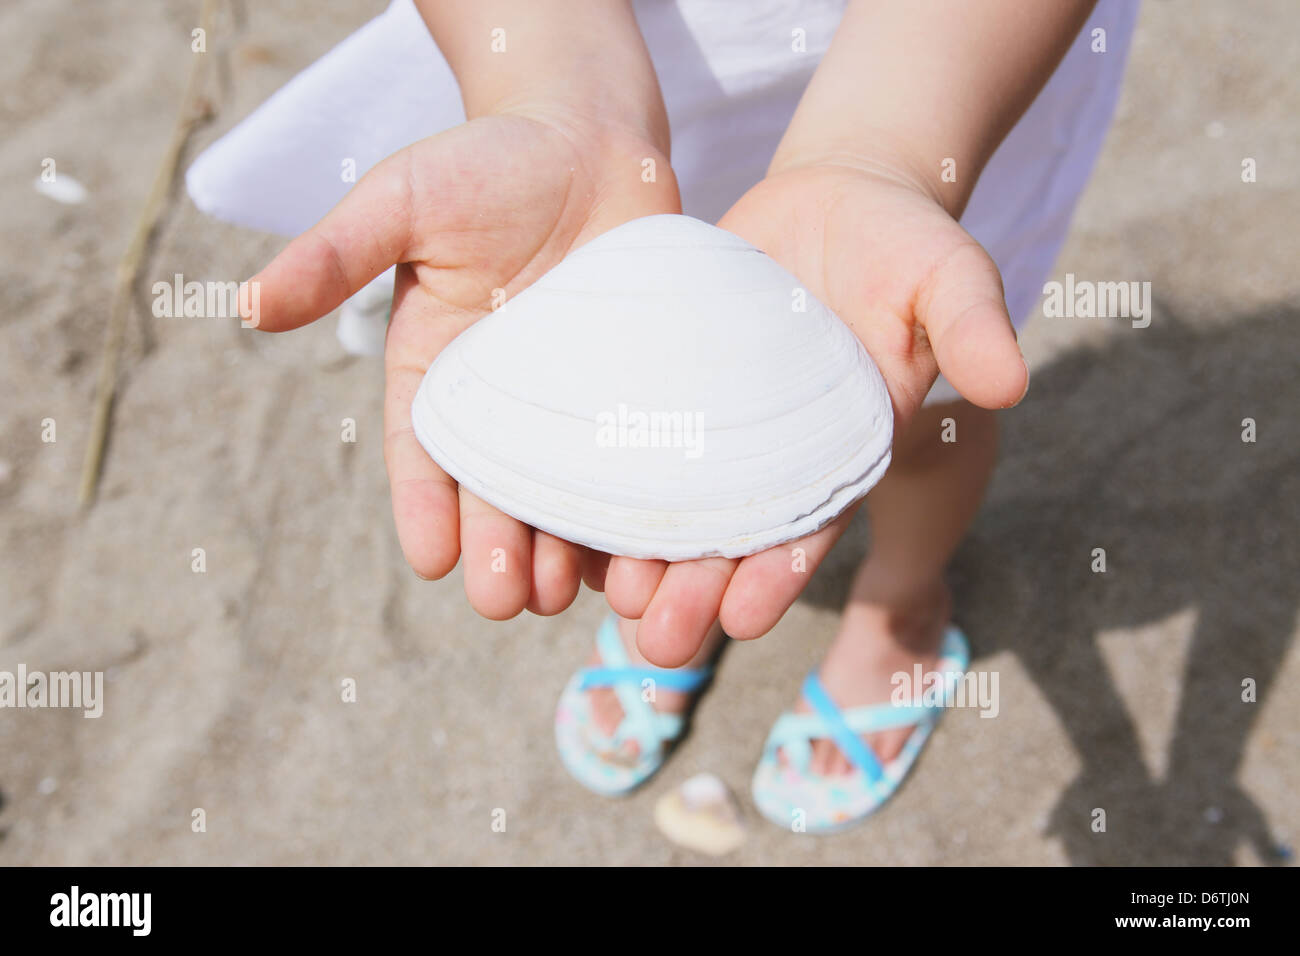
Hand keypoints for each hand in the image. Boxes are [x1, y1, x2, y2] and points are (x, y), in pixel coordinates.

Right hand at [246, 110, 679, 617]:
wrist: (589, 135)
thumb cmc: (486, 160)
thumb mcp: (402, 201)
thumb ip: (335, 253)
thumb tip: (249, 303)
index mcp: (437, 371)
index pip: (424, 454)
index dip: (425, 507)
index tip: (435, 559)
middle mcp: (504, 402)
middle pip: (496, 492)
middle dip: (499, 550)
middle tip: (506, 600)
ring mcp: (571, 403)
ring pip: (564, 492)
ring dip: (565, 549)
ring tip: (571, 595)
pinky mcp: (633, 392)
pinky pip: (633, 459)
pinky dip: (637, 506)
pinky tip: (648, 549)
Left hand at [602, 160, 1027, 664]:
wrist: (835, 197)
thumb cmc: (905, 242)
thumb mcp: (949, 274)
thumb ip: (973, 326)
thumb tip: (1010, 384)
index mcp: (846, 448)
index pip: (814, 522)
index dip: (781, 572)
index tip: (743, 618)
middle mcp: (778, 452)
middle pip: (734, 533)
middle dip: (697, 591)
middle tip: (654, 645)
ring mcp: (718, 421)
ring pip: (675, 499)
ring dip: (643, 554)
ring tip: (604, 598)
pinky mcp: (670, 382)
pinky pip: (634, 433)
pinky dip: (604, 475)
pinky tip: (562, 509)